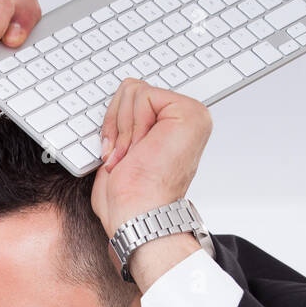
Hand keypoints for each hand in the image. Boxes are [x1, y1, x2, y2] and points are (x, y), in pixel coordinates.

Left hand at [90, 79, 212, 240]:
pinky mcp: (189, 111)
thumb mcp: (122, 150)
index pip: (132, 97)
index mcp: (172, 127)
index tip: (117, 157)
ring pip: (134, 91)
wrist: (139, 217)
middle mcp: (185, 119)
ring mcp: (191, 114)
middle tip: (127, 158)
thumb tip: (117, 102)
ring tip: (135, 157)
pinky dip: (131, 126)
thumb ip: (127, 122)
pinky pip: (142, 95)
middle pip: (131, 89)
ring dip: (123, 130)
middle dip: (117, 126)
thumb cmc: (131, 198)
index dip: (114, 125)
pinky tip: (141, 150)